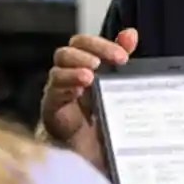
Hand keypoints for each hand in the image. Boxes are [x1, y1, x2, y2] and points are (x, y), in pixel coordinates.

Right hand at [39, 28, 137, 170]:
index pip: (84, 43)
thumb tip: (131, 33)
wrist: (89, 150)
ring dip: (75, 69)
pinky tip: (79, 91)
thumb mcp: (116, 85)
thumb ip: (119, 59)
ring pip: (58, 69)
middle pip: (68, 51)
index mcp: (83, 64)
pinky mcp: (52, 108)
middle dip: (89, 52)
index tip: (123, 56)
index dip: (101, 44)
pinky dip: (66, 87)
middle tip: (107, 63)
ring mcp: (58, 90)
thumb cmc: (100, 113)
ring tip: (91, 76)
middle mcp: (68, 73)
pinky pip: (53, 93)